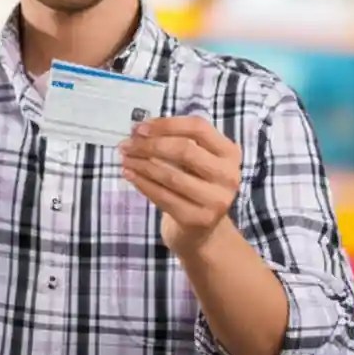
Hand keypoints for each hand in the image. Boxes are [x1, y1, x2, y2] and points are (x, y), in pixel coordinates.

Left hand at [118, 117, 241, 257]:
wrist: (203, 229)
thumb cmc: (194, 184)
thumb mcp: (194, 160)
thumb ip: (173, 141)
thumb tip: (137, 131)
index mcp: (229, 152)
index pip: (198, 127)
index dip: (166, 124)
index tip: (139, 128)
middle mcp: (228, 175)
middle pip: (185, 150)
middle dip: (149, 145)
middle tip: (126, 145)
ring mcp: (216, 199)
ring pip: (171, 175)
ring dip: (141, 165)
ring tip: (124, 158)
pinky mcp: (199, 219)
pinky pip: (164, 196)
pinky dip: (143, 183)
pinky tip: (129, 175)